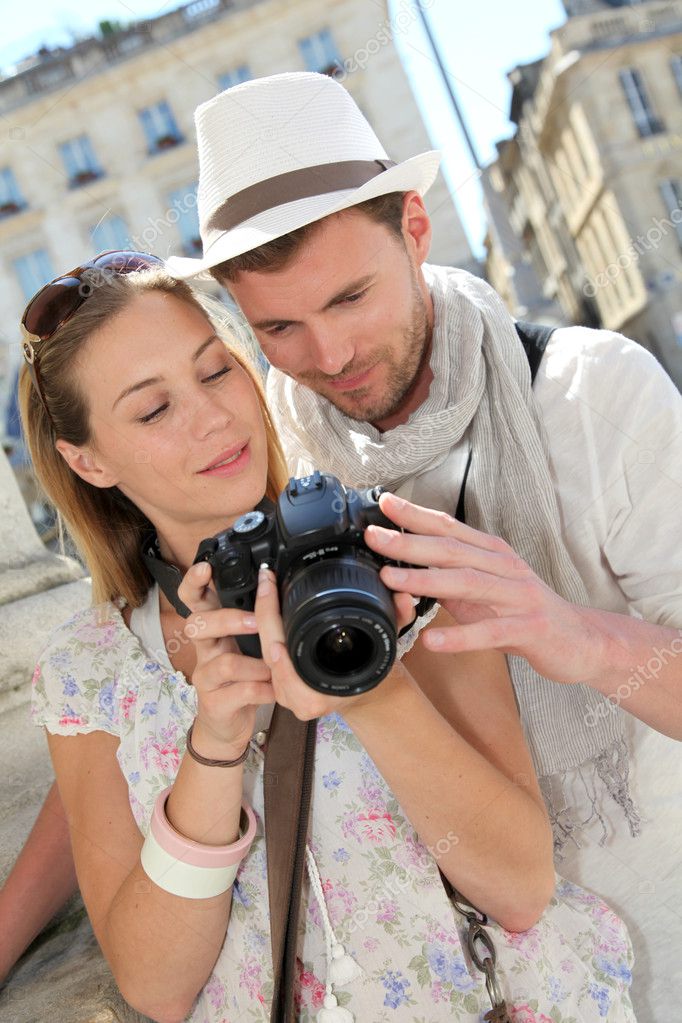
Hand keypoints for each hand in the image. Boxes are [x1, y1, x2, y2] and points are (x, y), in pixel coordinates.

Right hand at [176, 561, 274, 755]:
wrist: (226, 725)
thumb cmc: (240, 677)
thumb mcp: (246, 644)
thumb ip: (254, 619)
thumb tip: (276, 585)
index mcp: (213, 629)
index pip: (193, 599)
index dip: (194, 582)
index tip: (206, 566)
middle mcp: (205, 649)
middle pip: (197, 624)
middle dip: (226, 619)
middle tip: (254, 622)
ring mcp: (206, 677)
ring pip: (224, 662)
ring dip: (256, 665)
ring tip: (275, 670)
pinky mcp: (215, 702)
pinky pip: (240, 691)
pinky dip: (263, 690)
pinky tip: (274, 691)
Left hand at [254, 565, 413, 720]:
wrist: (363, 689)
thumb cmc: (370, 669)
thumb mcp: (384, 643)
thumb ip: (396, 619)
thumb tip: (404, 597)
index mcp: (319, 696)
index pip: (292, 678)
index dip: (283, 664)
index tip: (278, 642)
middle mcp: (298, 698)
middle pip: (271, 658)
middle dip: (265, 618)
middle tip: (267, 584)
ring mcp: (283, 691)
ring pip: (262, 656)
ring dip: (260, 619)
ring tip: (265, 587)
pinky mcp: (276, 679)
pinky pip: (262, 654)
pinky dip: (261, 627)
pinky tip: (263, 601)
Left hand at [364, 492, 607, 685]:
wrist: (582, 640)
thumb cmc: (526, 613)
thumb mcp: (485, 590)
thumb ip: (450, 578)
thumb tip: (406, 566)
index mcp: (492, 554)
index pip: (449, 528)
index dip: (416, 515)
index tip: (383, 503)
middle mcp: (505, 567)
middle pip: (452, 550)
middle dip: (410, 542)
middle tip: (373, 536)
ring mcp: (519, 596)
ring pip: (468, 583)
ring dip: (426, 580)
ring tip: (392, 579)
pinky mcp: (530, 628)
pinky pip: (491, 632)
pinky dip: (460, 636)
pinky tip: (432, 640)